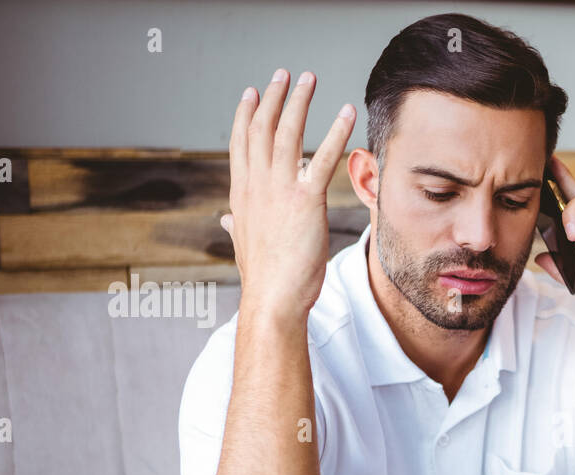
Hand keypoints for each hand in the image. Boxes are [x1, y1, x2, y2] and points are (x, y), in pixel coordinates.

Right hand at [221, 69, 355, 320]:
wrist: (273, 299)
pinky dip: (335, 132)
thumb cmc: (264, 279)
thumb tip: (228, 221)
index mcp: (242, 195)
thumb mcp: (245, 246)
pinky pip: (322, 158)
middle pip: (262, 129)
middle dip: (274, 98)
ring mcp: (279, 190)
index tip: (252, 93)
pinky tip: (345, 113)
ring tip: (310, 79)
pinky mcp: (305, 200)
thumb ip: (238, 226)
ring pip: (287, 133)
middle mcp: (256, 186)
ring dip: (300, 102)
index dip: (246, 115)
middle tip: (285, 74)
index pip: (241, 144)